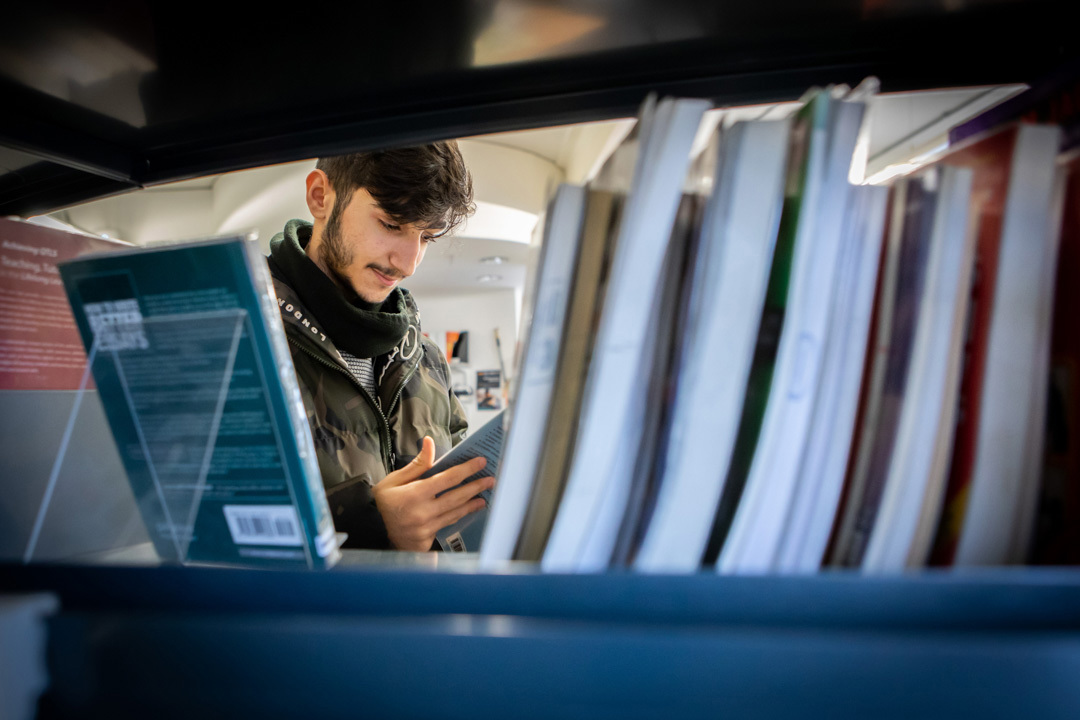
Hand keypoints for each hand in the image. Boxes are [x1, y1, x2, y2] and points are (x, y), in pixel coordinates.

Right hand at [372, 436, 492, 550]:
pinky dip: (460, 515)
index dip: (466, 470)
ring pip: (455, 512)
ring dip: (472, 503)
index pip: (447, 479)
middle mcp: (423, 512)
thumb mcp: (394, 479)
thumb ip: (417, 464)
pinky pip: (448, 524)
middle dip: (475, 487)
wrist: (374, 529)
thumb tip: (430, 442)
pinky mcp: (427, 538)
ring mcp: (426, 527)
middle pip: (456, 497)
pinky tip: (470, 509)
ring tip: (485, 495)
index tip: (480, 462)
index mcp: (414, 494)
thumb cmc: (385, 501)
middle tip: (491, 479)